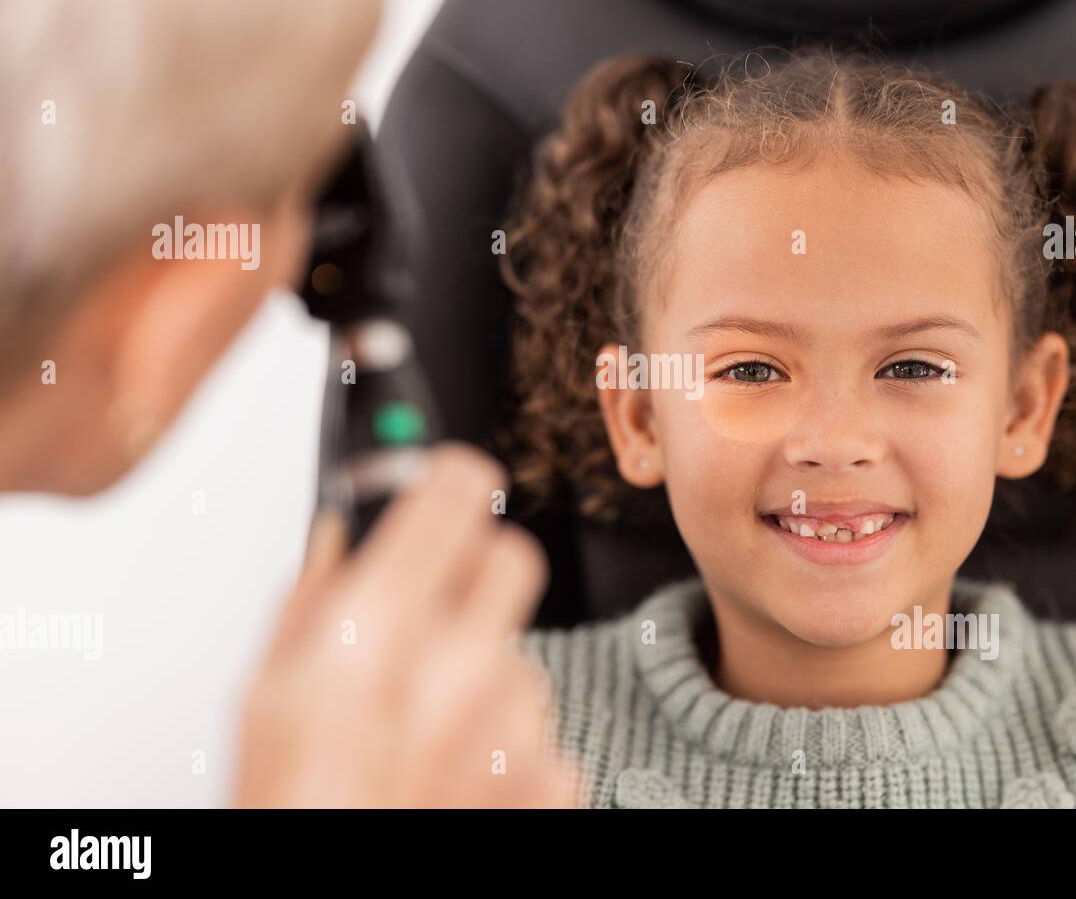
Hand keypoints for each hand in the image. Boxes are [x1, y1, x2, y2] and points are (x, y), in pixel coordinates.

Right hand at [232, 441, 579, 806]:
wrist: (331, 897)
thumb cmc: (291, 807)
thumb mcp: (264, 690)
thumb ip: (312, 595)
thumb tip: (344, 530)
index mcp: (376, 631)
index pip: (460, 493)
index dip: (452, 479)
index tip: (448, 481)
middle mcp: (456, 667)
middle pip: (513, 557)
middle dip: (476, 571)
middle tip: (434, 607)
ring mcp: (512, 727)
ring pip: (522, 651)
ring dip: (483, 673)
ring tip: (424, 728)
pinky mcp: (548, 778)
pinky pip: (541, 726)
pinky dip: (505, 742)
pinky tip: (454, 775)